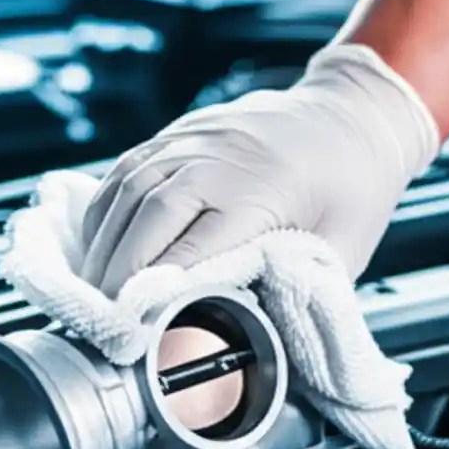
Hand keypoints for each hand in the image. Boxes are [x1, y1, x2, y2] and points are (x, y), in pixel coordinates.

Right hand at [79, 44, 439, 295]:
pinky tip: (99, 244)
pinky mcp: (180, 132)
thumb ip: (296, 288)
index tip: (136, 331)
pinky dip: (105, 210)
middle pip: (146, 218)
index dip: (157, 294)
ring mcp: (194, 139)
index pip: (191, 250)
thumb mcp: (342, 250)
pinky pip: (125, 169)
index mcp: (262, 190)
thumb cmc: (353, 187)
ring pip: (126, 189)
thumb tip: (255, 333)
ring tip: (94, 289)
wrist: (354, 115)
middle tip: (105, 320)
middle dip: (117, 274)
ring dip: (103, 243)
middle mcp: (219, 158)